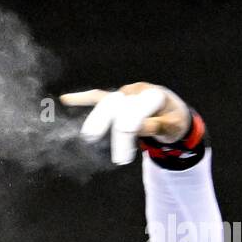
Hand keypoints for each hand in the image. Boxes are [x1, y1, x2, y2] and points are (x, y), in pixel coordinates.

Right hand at [59, 82, 191, 164]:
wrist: (174, 112)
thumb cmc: (175, 120)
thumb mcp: (173, 126)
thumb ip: (158, 126)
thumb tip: (139, 128)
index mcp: (153, 94)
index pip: (138, 109)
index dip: (131, 125)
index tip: (127, 142)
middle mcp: (137, 91)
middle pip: (120, 107)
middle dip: (114, 129)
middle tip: (114, 151)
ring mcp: (125, 94)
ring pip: (107, 105)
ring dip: (98, 120)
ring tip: (90, 136)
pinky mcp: (117, 99)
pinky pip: (98, 98)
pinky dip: (83, 99)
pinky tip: (66, 99)